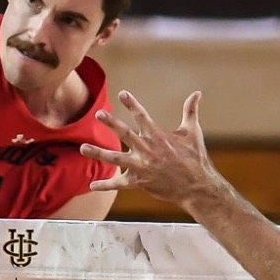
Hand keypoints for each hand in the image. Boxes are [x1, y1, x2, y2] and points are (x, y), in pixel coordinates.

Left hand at [80, 90, 218, 205]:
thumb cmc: (195, 157)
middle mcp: (147, 150)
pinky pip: (119, 184)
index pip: (142, 116)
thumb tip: (197, 93)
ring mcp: (142, 166)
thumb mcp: (193, 132)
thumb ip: (190, 111)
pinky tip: (92, 185)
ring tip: (82, 148)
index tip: (122, 93)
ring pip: (115, 159)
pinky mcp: (140, 181)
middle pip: (125, 134)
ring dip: (98, 153)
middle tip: (98, 114)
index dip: (132, 103)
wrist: (196, 186)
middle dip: (111, 123)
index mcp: (158, 136)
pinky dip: (106, 185)